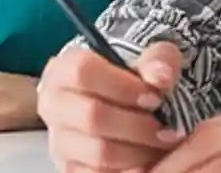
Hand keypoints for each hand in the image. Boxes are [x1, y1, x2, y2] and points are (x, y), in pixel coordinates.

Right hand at [38, 42, 185, 171]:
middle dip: (137, 125)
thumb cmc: (131, 79)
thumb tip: (162, 77)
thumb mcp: (149, 58)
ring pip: (98, 153)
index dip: (123, 86)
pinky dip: (129, 171)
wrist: (120, 105)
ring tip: (160, 145)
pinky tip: (147, 161)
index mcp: (62, 70)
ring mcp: (58, 140)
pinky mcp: (70, 168)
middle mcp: (53, 105)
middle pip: (91, 116)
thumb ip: (158, 60)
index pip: (83, 73)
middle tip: (167, 129)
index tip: (155, 98)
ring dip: (139, 152)